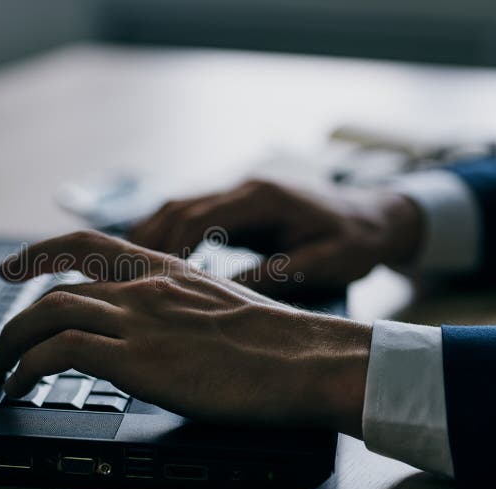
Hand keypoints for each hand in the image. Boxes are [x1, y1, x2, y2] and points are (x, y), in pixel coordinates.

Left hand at [0, 231, 371, 436]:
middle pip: (55, 288)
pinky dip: (28, 368)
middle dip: (15, 316)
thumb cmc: (278, 343)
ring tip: (0, 371)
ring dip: (11, 344)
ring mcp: (140, 321)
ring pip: (46, 315)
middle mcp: (145, 288)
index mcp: (166, 270)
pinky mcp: (138, 359)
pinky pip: (60, 353)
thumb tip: (158, 332)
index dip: (42, 251)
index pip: (89, 245)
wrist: (307, 361)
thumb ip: (180, 309)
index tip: (13, 267)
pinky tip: (22, 385)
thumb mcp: (221, 308)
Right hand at [129, 179, 422, 298]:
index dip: (172, 248)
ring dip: (150, 235)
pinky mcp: (237, 206)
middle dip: (147, 241)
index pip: (201, 218)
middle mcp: (243, 189)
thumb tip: (225, 293)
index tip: (152, 281)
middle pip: (178, 208)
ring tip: (124, 269)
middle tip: (119, 277)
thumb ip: (277, 273)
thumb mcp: (327, 262)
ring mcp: (238, 193)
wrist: (376, 216)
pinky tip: (151, 259)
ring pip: (177, 207)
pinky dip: (166, 234)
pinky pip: (190, 215)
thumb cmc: (356, 241)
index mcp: (263, 198)